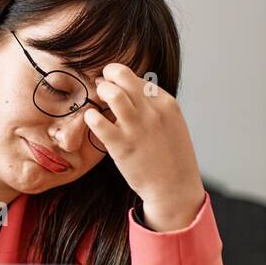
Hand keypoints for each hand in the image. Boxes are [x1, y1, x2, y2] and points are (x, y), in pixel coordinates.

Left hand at [82, 63, 205, 231]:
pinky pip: (97, 121)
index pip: (138, 77)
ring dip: (100, 91)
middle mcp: (153, 112)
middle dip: (107, 76)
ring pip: (112, 93)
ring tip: (97, 99)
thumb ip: (154, 106)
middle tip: (101, 84)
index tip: (113, 83)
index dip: (121, 77)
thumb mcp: (172, 124)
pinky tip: (91, 119)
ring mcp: (136, 128)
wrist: (175, 189)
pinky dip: (90, 115)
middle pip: (123, 76)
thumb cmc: (172, 157)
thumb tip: (130, 91)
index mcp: (167, 104)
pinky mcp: (121, 146)